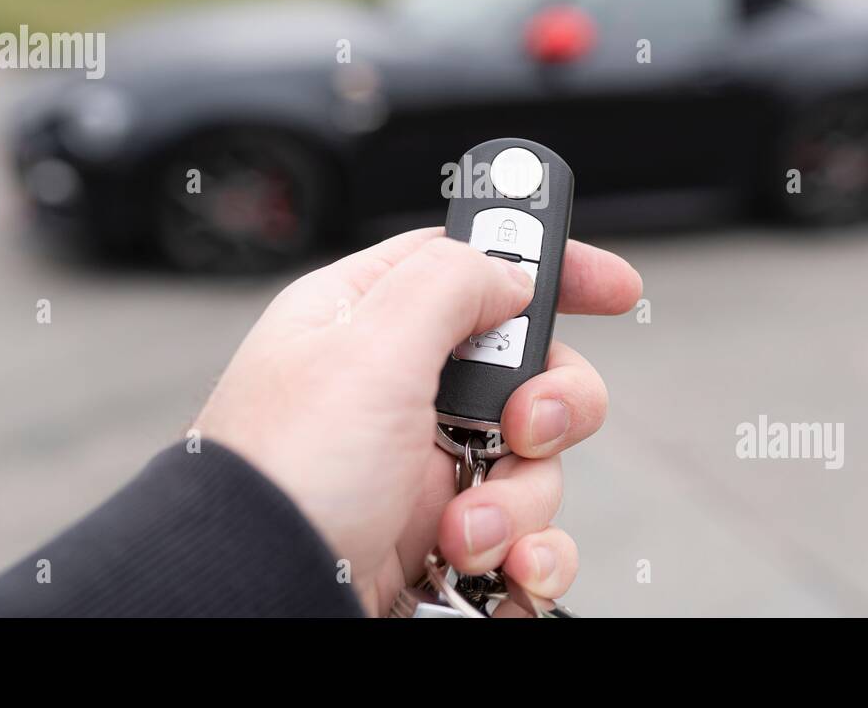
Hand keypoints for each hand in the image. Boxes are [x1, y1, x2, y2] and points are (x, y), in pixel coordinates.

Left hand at [193, 228, 641, 614]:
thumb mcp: (365, 348)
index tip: (612, 286)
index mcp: (370, 323)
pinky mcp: (439, 537)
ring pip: (535, 461)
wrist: (255, 600)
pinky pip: (524, 535)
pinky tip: (496, 571)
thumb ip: (449, 284)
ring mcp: (422, 467)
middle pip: (528, 369)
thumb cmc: (282, 478)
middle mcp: (400, 390)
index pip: (473, 268)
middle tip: (523, 428)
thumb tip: (511, 274)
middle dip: (550, 405)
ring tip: (461, 533)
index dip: (548, 269)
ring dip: (518, 502)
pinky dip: (526, 557)